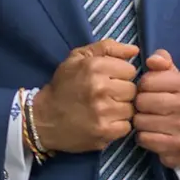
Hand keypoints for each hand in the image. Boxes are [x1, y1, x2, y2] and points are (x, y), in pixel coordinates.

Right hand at [31, 39, 138, 154]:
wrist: (44, 118)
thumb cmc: (63, 85)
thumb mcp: (78, 58)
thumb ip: (107, 48)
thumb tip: (135, 51)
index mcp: (94, 66)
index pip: (130, 70)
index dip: (119, 74)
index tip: (107, 79)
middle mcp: (100, 88)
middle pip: (132, 90)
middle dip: (120, 92)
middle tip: (104, 95)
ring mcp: (103, 112)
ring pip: (131, 108)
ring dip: (120, 109)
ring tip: (104, 109)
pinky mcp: (105, 132)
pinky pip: (127, 126)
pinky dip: (117, 125)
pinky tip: (104, 121)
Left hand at [134, 49, 179, 168]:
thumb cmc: (177, 102)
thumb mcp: (174, 79)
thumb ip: (162, 63)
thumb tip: (152, 59)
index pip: (147, 80)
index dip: (142, 87)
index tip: (148, 92)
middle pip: (142, 101)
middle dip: (139, 105)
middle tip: (146, 109)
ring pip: (141, 121)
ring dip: (139, 122)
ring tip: (149, 121)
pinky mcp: (179, 146)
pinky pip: (145, 138)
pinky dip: (143, 137)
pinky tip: (152, 135)